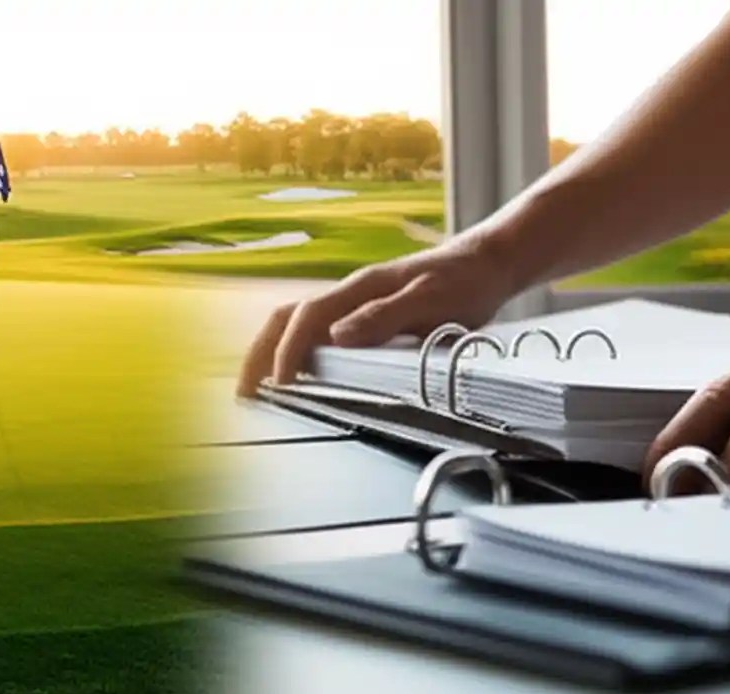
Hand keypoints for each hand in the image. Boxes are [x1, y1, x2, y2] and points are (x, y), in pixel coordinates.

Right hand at [237, 240, 519, 396]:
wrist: (487, 262)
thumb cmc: (464, 281)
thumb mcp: (432, 300)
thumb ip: (384, 316)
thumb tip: (336, 335)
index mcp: (358, 289)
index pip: (305, 319)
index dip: (287, 353)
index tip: (279, 386)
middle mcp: (347, 294)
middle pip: (284, 319)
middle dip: (258, 354)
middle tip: (242, 395)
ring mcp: (351, 304)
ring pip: (294, 324)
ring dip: (269, 353)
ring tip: (255, 390)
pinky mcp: (360, 316)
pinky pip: (314, 332)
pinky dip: (292, 353)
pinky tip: (292, 378)